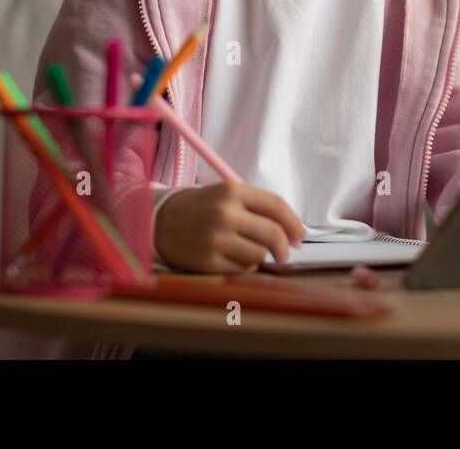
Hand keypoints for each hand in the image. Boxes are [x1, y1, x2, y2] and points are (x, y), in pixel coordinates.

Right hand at [154, 181, 306, 273]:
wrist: (159, 222)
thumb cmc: (202, 208)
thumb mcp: (227, 194)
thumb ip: (259, 207)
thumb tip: (293, 233)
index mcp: (232, 191)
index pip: (276, 206)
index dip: (294, 223)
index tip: (300, 235)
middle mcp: (224, 214)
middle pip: (273, 234)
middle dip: (284, 246)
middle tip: (284, 252)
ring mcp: (215, 239)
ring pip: (260, 254)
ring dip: (261, 255)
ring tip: (247, 249)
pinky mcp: (207, 262)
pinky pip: (242, 269)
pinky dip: (244, 265)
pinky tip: (231, 256)